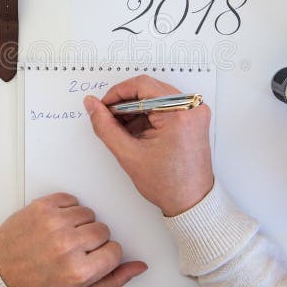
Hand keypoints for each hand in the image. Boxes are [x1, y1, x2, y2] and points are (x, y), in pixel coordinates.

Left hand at [0, 193, 146, 286]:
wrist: (2, 270)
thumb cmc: (38, 284)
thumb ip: (113, 280)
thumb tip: (138, 266)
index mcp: (79, 271)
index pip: (115, 250)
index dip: (105, 255)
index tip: (92, 258)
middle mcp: (67, 245)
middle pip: (104, 229)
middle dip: (92, 240)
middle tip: (74, 250)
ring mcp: (54, 223)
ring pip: (89, 213)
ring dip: (79, 224)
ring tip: (63, 237)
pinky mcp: (42, 207)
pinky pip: (71, 199)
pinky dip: (66, 210)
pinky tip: (56, 225)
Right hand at [84, 75, 213, 216]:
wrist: (192, 202)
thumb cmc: (168, 184)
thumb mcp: (128, 154)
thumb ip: (105, 126)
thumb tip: (92, 105)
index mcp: (178, 113)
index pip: (142, 85)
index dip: (117, 93)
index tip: (104, 105)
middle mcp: (191, 107)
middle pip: (150, 88)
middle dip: (126, 102)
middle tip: (110, 118)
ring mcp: (195, 111)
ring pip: (156, 96)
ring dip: (136, 108)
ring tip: (124, 129)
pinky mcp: (194, 117)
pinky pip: (166, 105)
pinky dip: (149, 114)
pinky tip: (138, 131)